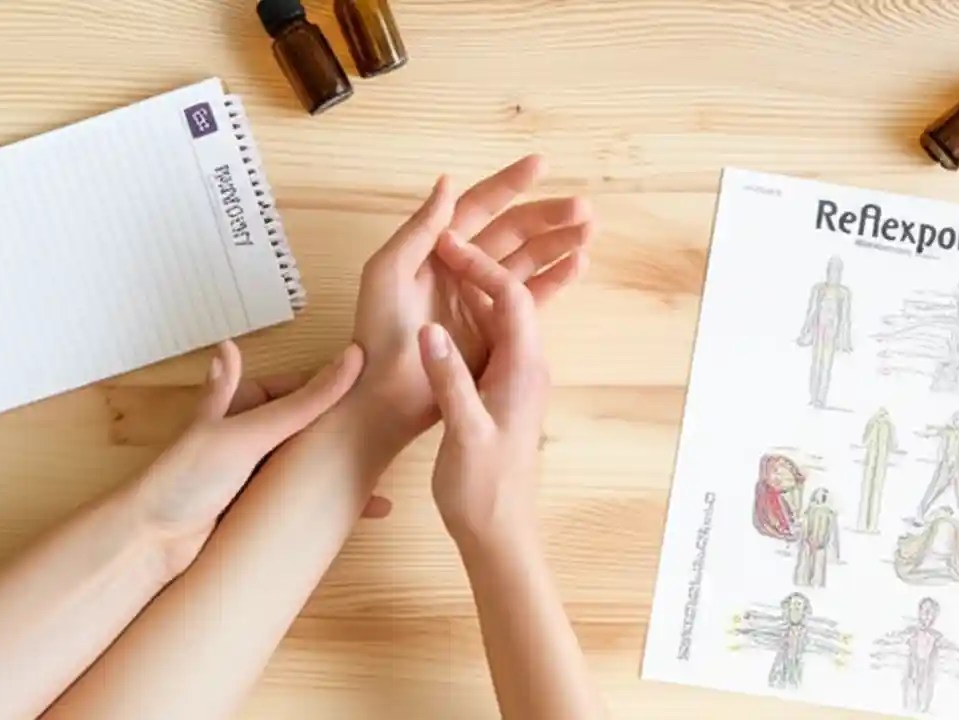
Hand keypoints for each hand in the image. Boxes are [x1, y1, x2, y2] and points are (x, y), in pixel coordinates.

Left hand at [128, 341, 384, 576]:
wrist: (150, 541)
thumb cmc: (186, 477)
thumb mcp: (249, 433)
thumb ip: (301, 402)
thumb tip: (347, 356)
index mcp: (246, 401)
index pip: (306, 387)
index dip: (342, 391)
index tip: (383, 394)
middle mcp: (254, 431)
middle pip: (313, 427)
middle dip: (350, 433)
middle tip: (395, 438)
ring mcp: (258, 469)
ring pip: (312, 463)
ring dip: (344, 468)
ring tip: (384, 474)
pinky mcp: (261, 503)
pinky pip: (304, 497)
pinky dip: (332, 500)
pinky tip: (365, 508)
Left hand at [351, 155, 592, 437]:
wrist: (385, 394)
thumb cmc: (376, 332)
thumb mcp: (386, 272)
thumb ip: (418, 229)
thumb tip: (449, 182)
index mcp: (436, 248)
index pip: (478, 207)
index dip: (509, 184)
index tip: (541, 164)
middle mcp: (463, 267)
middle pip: (512, 231)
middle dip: (547, 216)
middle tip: (582, 207)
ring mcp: (482, 297)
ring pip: (528, 261)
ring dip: (559, 244)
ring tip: (588, 231)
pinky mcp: (497, 328)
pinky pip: (532, 298)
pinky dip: (556, 281)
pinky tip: (578, 265)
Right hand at [417, 231, 584, 546]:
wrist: (500, 534)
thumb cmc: (484, 490)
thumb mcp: (463, 434)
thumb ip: (450, 380)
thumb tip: (430, 330)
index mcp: (524, 371)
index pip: (510, 296)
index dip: (479, 265)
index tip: (444, 243)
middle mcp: (528, 368)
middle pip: (513, 297)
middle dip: (482, 263)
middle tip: (443, 239)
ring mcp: (517, 380)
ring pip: (503, 316)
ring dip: (479, 285)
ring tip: (445, 259)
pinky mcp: (503, 393)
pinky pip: (493, 339)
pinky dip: (471, 315)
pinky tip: (447, 310)